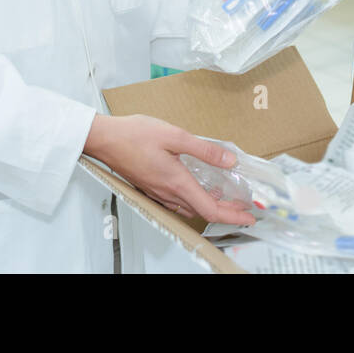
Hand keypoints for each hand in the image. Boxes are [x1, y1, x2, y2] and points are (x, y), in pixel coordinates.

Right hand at [84, 115, 256, 225]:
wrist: (104, 139)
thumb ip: (204, 150)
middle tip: (244, 208)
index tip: (249, 217)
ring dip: (211, 207)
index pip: (211, 209)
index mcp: (177, 182)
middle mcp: (168, 192)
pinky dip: (195, 200)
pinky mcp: (151, 187)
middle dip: (226, 213)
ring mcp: (158, 192)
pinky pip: (178, 202)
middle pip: (203, 211)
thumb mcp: (174, 135)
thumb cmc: (133, 135)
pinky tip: (198, 188)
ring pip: (190, 208)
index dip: (233, 216)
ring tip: (226, 199)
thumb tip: (229, 160)